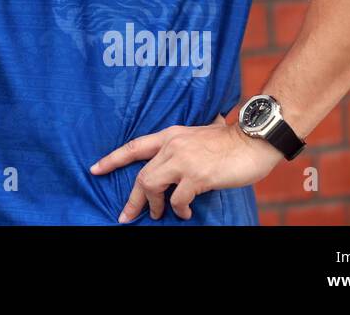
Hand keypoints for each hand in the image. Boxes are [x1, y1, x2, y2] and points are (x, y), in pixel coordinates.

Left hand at [89, 115, 283, 221]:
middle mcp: (172, 146)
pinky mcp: (197, 176)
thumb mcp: (200, 134)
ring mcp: (183, 160)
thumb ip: (184, 144)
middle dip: (133, 199)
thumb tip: (177, 160)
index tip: (95, 169)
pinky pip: (178, 199)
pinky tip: (185, 213)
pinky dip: (179, 210)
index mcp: (170, 135)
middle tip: (127, 215)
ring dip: (152, 205)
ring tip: (158, 214)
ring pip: (151, 185)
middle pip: (141, 175)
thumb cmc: (231, 141)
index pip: (134, 146)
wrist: (254, 139)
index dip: (112, 159)